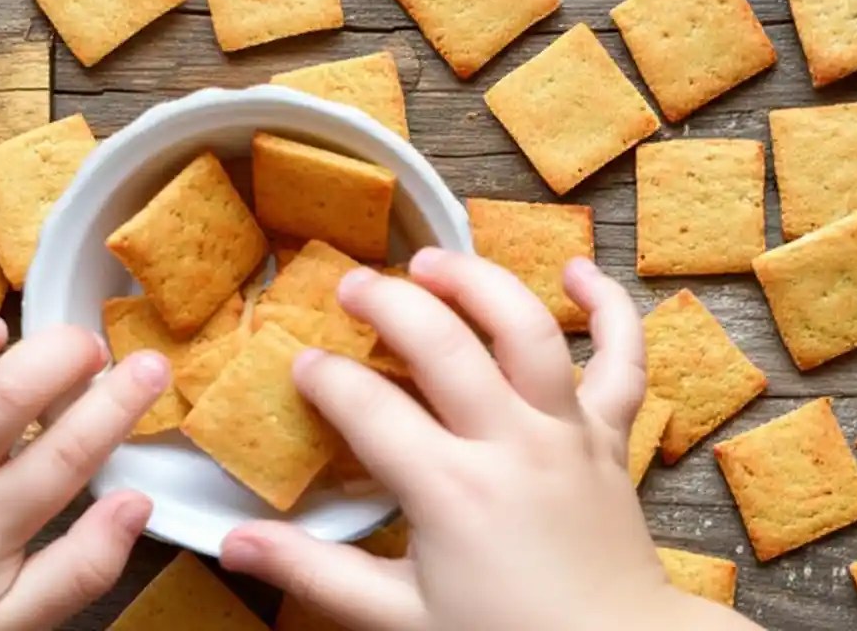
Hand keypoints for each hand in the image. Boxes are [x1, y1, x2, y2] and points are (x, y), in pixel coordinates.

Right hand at [221, 250, 759, 630]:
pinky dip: (609, 308)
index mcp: (451, 491)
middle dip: (389, 302)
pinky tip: (579, 271)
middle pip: (444, 344)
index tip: (302, 364)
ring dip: (479, 283)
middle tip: (353, 286)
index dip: (325, 376)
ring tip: (434, 261)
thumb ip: (315, 572)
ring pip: (528, 330)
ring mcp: (567, 430)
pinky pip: (623, 357)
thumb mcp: (401, 617)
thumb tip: (233, 544)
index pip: (369, 408)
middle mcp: (511, 444)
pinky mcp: (609, 433)